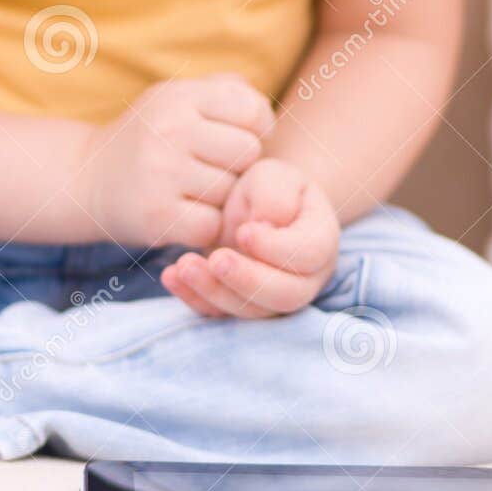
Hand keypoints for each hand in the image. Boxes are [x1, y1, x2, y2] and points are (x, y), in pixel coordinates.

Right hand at [74, 75, 273, 249]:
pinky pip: (211, 225)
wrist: (86, 177)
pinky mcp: (157, 216)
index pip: (252, 110)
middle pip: (247, 152)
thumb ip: (225, 89)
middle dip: (239, 163)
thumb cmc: (150, 136)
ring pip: (230, 191)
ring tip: (196, 189)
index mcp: (181, 96)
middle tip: (215, 167)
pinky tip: (187, 214)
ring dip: (221, 196)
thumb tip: (265, 113)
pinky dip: (205, 225)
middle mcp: (170, 130)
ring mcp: (162, 173)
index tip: (239, 136)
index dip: (257, 128)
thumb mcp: (177, 97)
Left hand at [160, 157, 340, 318]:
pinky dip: (195, 299)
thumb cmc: (268, 187)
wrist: (252, 207)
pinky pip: (222, 314)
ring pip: (252, 311)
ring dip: (215, 292)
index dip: (276, 248)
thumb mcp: (272, 176)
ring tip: (184, 265)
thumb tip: (265, 228)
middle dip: (247, 281)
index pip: (308, 254)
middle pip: (285, 294)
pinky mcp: (243, 307)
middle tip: (216, 259)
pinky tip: (171, 277)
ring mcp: (275, 298)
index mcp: (320, 240)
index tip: (243, 230)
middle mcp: (306, 278)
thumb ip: (274, 196)